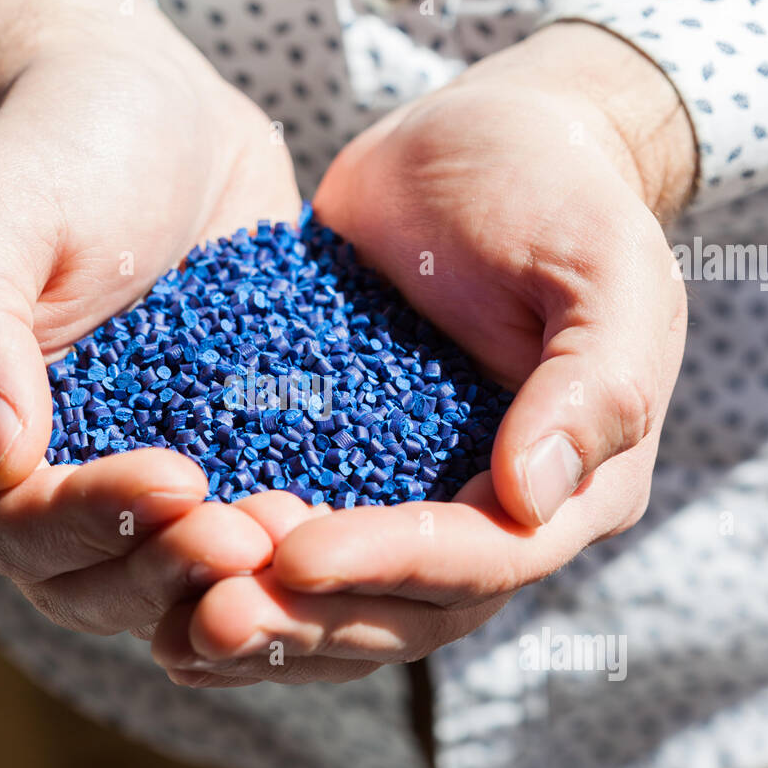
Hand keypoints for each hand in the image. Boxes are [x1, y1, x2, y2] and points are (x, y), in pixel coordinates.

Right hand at [0, 0, 300, 634]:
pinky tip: (337, 518)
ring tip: (302, 534)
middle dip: (171, 571)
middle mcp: (38, 473)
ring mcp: (126, 471)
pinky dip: (277, 540)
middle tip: (258, 536)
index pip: (14, 525)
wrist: (154, 110)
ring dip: (230, 577)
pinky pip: (234, 521)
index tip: (181, 484)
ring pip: (166, 577)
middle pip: (90, 580)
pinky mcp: (207, 456)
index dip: (94, 525)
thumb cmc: (57, 141)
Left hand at [151, 22, 695, 682]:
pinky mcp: (351, 469)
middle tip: (212, 614)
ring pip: (345, 606)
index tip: (296, 551)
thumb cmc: (558, 190)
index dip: (388, 564)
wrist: (485, 143)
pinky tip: (168, 595)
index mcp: (575, 488)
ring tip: (179, 623)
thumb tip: (530, 498)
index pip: (482, 559)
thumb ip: (591, 386)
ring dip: (268, 624)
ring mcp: (418, 500)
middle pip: (404, 612)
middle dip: (309, 620)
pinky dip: (243, 579)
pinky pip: (299, 548)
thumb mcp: (599, 271)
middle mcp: (497, 518)